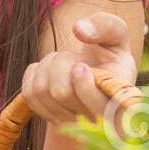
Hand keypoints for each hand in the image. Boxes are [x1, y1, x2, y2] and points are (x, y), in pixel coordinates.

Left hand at [21, 12, 137, 127]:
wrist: (94, 72)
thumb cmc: (108, 53)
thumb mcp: (116, 35)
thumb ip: (105, 26)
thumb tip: (80, 30)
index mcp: (119, 103)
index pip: (99, 108)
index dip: (84, 87)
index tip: (81, 65)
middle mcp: (95, 121)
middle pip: (61, 92)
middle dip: (62, 62)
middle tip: (75, 58)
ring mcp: (71, 124)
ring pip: (41, 91)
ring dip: (48, 66)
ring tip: (64, 64)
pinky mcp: (49, 117)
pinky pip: (29, 94)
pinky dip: (35, 74)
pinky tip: (51, 72)